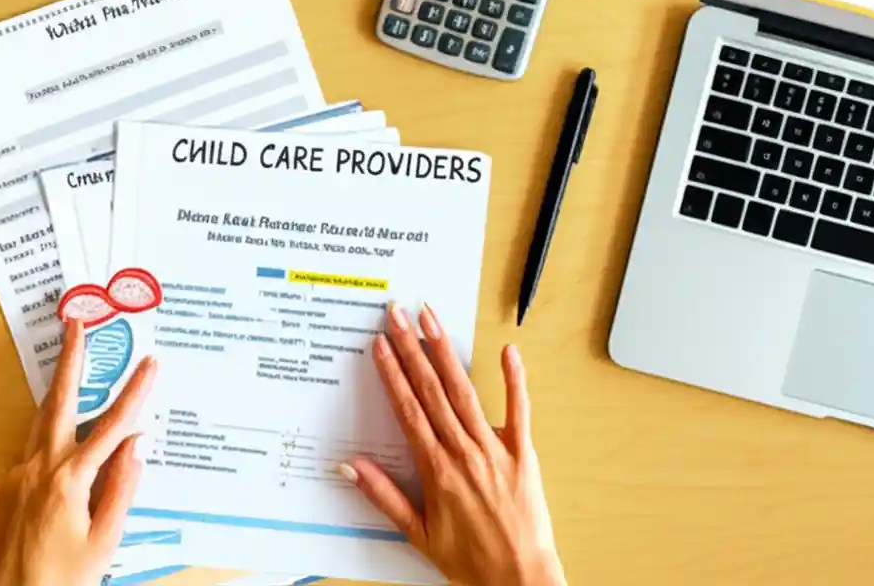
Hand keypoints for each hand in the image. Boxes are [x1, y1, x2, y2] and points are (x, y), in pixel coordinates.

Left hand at [0, 319, 157, 585]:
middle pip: (60, 403)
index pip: (112, 427)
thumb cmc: (61, 581)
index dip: (135, 393)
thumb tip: (137, 445)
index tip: (150, 363)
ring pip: (41, 421)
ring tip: (69, 359)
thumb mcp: (104, 540)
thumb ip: (122, 488)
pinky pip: (32, 449)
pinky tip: (61, 430)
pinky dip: (50, 430)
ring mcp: (16, 479)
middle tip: (77, 325)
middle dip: (71, 361)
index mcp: (67, 481)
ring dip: (58, 389)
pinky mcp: (5, 492)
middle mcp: (37, 471)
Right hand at [342, 303, 564, 585]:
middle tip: (398, 315)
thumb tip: (350, 467)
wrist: (518, 579)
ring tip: (433, 320)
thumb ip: (383, 496)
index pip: (407, 410)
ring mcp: (495, 450)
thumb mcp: (417, 533)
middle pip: (431, 391)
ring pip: (465, 392)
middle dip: (411, 349)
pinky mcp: (524, 454)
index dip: (391, 374)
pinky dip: (514, 378)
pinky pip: (519, 410)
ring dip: (447, 353)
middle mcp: (463, 452)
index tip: (379, 345)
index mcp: (436, 470)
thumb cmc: (469, 560)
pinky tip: (509, 350)